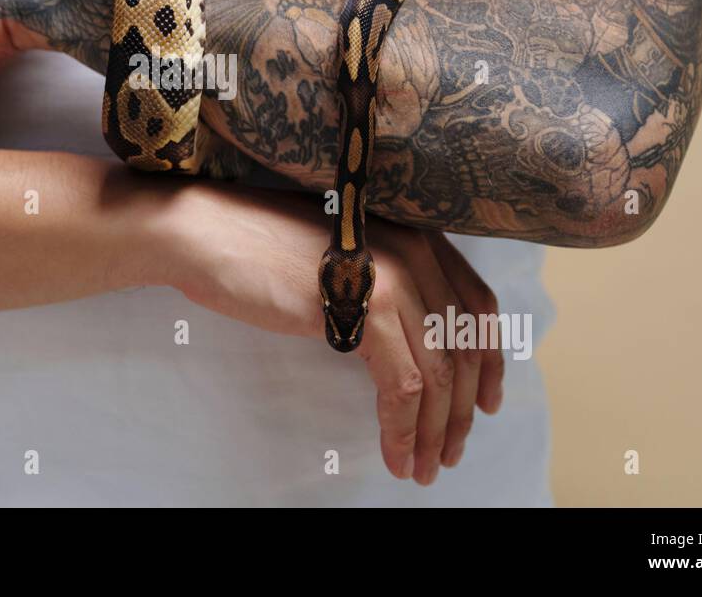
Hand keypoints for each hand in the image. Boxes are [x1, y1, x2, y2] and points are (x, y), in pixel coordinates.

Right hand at [173, 181, 502, 483]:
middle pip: (465, 347)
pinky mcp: (366, 307)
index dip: (490, 363)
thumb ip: (384, 287)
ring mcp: (395, 277)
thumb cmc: (261, 248)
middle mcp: (418, 252)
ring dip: (434, 431)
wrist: (211, 234)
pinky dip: (403, 428)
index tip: (486, 403)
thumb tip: (413, 346)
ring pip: (438, 374)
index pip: (477, 307)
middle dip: (460, 411)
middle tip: (447, 453)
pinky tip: (395, 453)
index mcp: (418, 237)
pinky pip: (402, 385)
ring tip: (421, 468)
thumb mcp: (342, 261)